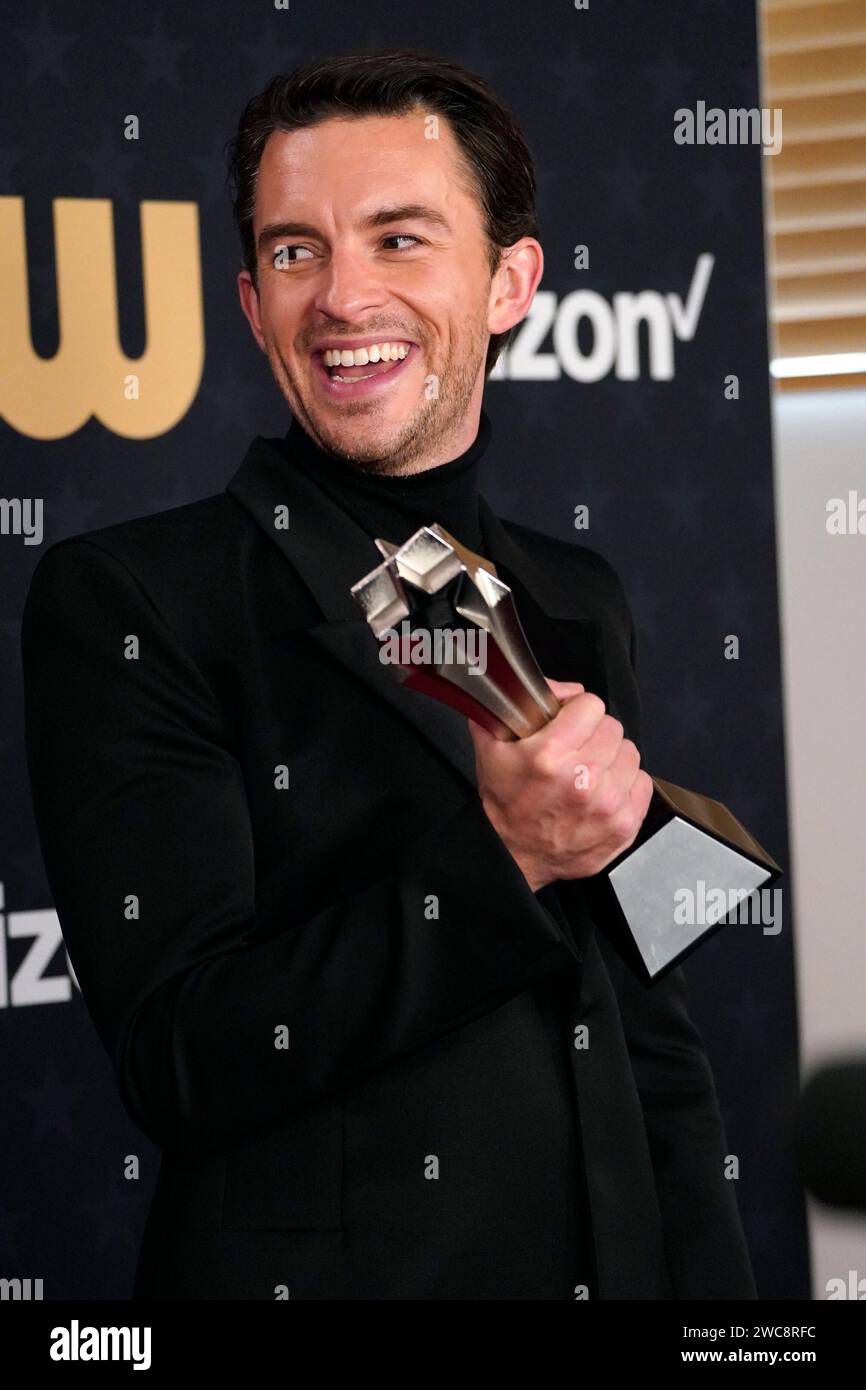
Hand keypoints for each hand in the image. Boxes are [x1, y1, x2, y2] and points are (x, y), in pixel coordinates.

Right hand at [467, 677, 653, 891]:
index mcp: (549, 755)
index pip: (591, 704)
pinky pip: (642, 783)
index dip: (577, 711)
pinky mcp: (623, 825)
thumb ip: (518, 702)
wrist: (511, 855)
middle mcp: (582, 778)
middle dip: (594, 734)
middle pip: (613, 727)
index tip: (569, 723)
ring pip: (630, 753)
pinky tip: (602, 791)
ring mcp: (607, 804)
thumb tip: (561, 688)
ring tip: (589, 772)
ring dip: (611, 758)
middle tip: (577, 750)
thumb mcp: (492, 744)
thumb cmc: (504, 801)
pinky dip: (625, 784)